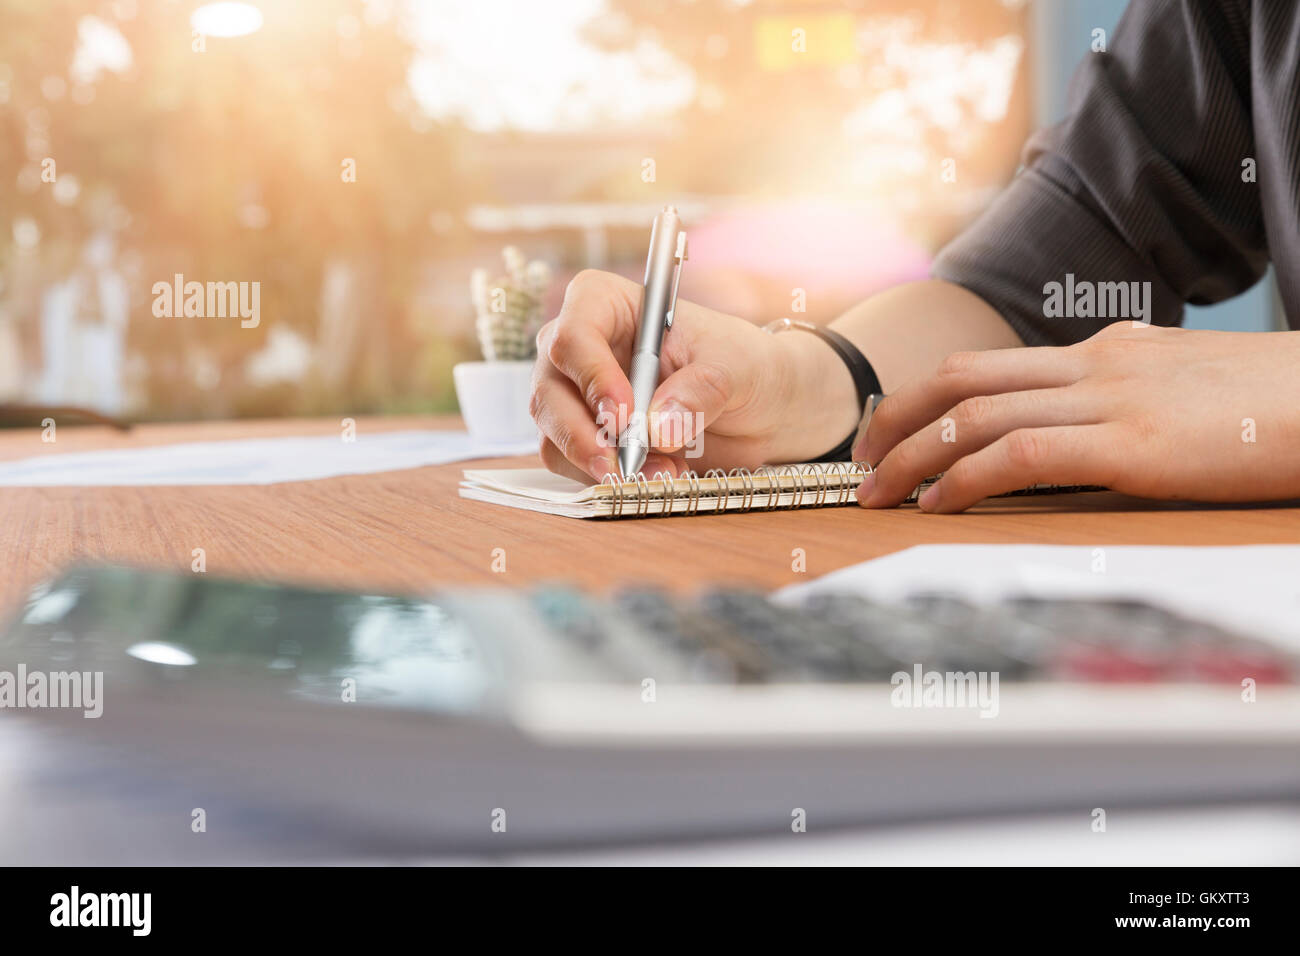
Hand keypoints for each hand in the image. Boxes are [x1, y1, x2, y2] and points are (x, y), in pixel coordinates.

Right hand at [530, 270, 857, 480]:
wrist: (756, 408)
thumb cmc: (741, 364)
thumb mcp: (734, 367)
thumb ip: (700, 390)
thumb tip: (659, 428)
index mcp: (608, 305)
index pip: (574, 332)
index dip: (592, 375)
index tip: (625, 414)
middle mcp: (579, 348)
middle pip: (548, 390)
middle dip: (583, 434)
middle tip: (624, 464)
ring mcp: (575, 395)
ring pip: (554, 435)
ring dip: (602, 463)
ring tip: (663, 472)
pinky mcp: (585, 438)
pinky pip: (573, 465)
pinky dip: (610, 479)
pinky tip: (659, 474)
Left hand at [855, 323, 1299, 512]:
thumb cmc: (1278, 402)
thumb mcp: (1187, 387)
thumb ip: (1127, 400)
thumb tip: (1083, 431)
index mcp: (1107, 351)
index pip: (991, 366)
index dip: (927, 397)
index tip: (893, 429)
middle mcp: (1096, 365)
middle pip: (962, 377)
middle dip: (895, 416)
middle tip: (859, 457)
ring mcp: (1111, 399)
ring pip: (976, 414)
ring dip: (911, 454)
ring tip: (876, 491)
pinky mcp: (1132, 445)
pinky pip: (1021, 455)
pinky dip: (965, 478)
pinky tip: (938, 503)